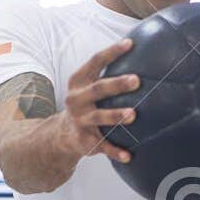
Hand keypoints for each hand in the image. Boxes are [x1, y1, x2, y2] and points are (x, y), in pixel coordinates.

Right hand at [58, 39, 139, 163]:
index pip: (95, 62)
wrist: (62, 134)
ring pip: (99, 117)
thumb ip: (105, 74)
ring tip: (133, 114)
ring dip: (116, 116)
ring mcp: (80, 121)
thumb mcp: (87, 86)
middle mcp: (76, 99)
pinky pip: (102, 146)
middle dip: (117, 84)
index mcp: (78, 81)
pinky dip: (115, 152)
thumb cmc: (85, 103)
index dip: (112, 52)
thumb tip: (138, 53)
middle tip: (136, 80)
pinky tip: (128, 156)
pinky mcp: (84, 140)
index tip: (129, 44)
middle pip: (98, 89)